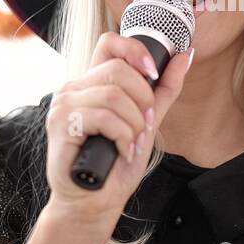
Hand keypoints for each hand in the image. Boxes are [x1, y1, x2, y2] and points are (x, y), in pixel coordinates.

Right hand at [44, 31, 193, 225]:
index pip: (110, 42)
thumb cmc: (116, 164)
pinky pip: (105, 117)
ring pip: (114, 96)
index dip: (135, 51)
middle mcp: (74, 88)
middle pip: (119, 70)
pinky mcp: (61, 123)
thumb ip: (163, 90)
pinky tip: (119, 151)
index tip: (153, 74)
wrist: (95, 201)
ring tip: (128, 143)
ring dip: (133, 125)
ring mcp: (64, 104)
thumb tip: (183, 56)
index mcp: (92, 83)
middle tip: (141, 127)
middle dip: (142, 101)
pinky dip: (122, 137)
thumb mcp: (147, 121)